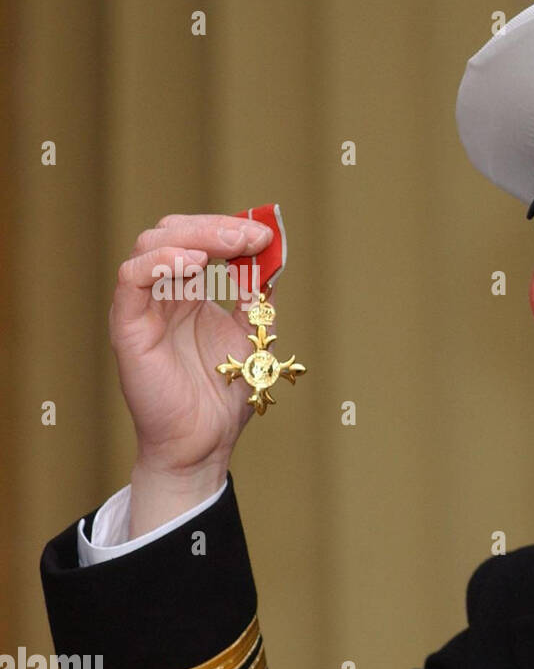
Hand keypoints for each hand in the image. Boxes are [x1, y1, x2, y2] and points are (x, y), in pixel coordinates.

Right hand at [111, 213, 276, 533]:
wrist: (204, 441)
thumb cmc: (224, 394)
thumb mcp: (251, 334)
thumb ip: (256, 296)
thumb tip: (271, 255)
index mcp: (188, 292)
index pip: (199, 238)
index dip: (230, 229)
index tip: (265, 234)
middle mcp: (162, 294)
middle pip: (174, 232)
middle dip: (216, 227)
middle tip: (251, 236)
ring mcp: (143, 307)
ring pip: (151, 246)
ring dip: (194, 236)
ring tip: (229, 245)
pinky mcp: (128, 326)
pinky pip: (132, 279)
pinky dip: (160, 262)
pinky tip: (193, 262)